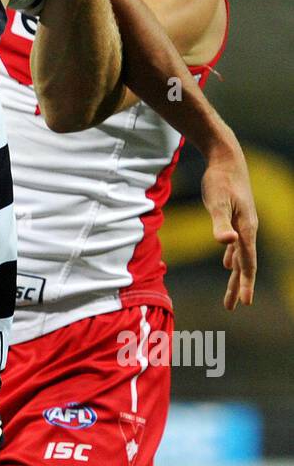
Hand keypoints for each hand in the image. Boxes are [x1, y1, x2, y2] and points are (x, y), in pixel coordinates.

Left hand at [201, 142, 257, 308]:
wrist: (226, 159)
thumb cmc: (220, 180)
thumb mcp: (217, 201)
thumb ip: (220, 223)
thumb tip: (228, 242)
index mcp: (246, 229)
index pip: (247, 262)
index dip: (246, 283)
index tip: (245, 302)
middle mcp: (248, 229)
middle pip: (245, 264)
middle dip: (239, 286)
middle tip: (232, 306)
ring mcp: (243, 224)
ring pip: (241, 256)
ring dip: (236, 275)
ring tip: (232, 294)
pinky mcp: (236, 217)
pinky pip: (237, 244)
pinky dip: (233, 256)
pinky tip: (228, 262)